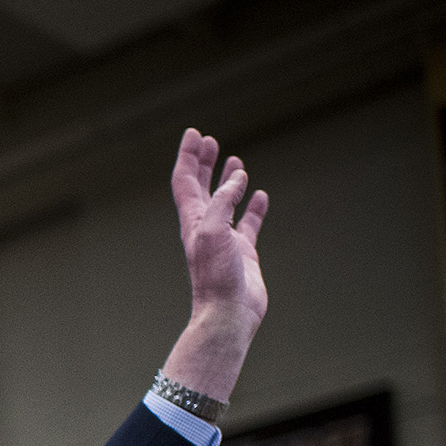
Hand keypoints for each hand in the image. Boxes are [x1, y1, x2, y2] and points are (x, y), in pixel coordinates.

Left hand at [171, 128, 269, 338]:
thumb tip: (235, 179)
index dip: (188, 156)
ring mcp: (224, 238)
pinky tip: (260, 195)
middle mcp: (205, 226)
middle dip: (204, 163)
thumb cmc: (215, 276)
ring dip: (228, 181)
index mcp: (192, 220)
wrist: (227, 312)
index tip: (194, 133)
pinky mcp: (242, 251)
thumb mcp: (213, 232)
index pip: (185, 180)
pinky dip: (253, 207)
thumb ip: (222, 202)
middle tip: (210, 140)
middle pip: (201, 186)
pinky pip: (248, 223)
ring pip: (225, 202)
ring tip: (235, 162)